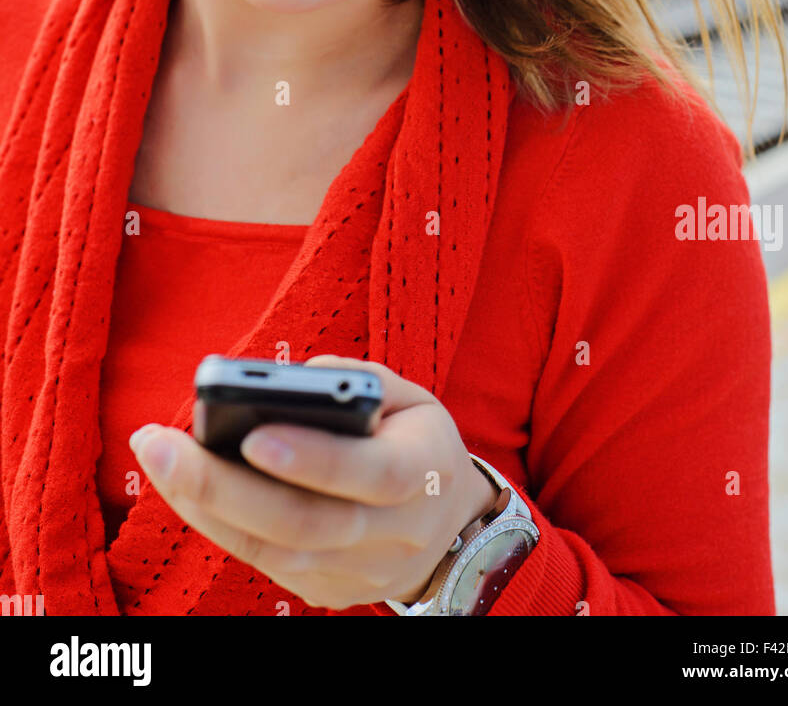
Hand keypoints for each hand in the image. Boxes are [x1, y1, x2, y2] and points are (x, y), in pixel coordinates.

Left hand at [128, 355, 498, 610]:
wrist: (448, 521)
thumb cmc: (417, 440)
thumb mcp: (411, 396)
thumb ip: (359, 382)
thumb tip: (290, 382)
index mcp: (426, 472)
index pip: (373, 474)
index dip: (314, 459)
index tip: (251, 435)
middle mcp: (395, 534)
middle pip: (304, 523)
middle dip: (223, 486)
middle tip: (160, 445)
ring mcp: (359, 572)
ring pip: (273, 550)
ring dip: (203, 505)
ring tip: (155, 456)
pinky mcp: (326, 589)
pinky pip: (262, 562)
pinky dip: (216, 523)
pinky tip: (180, 485)